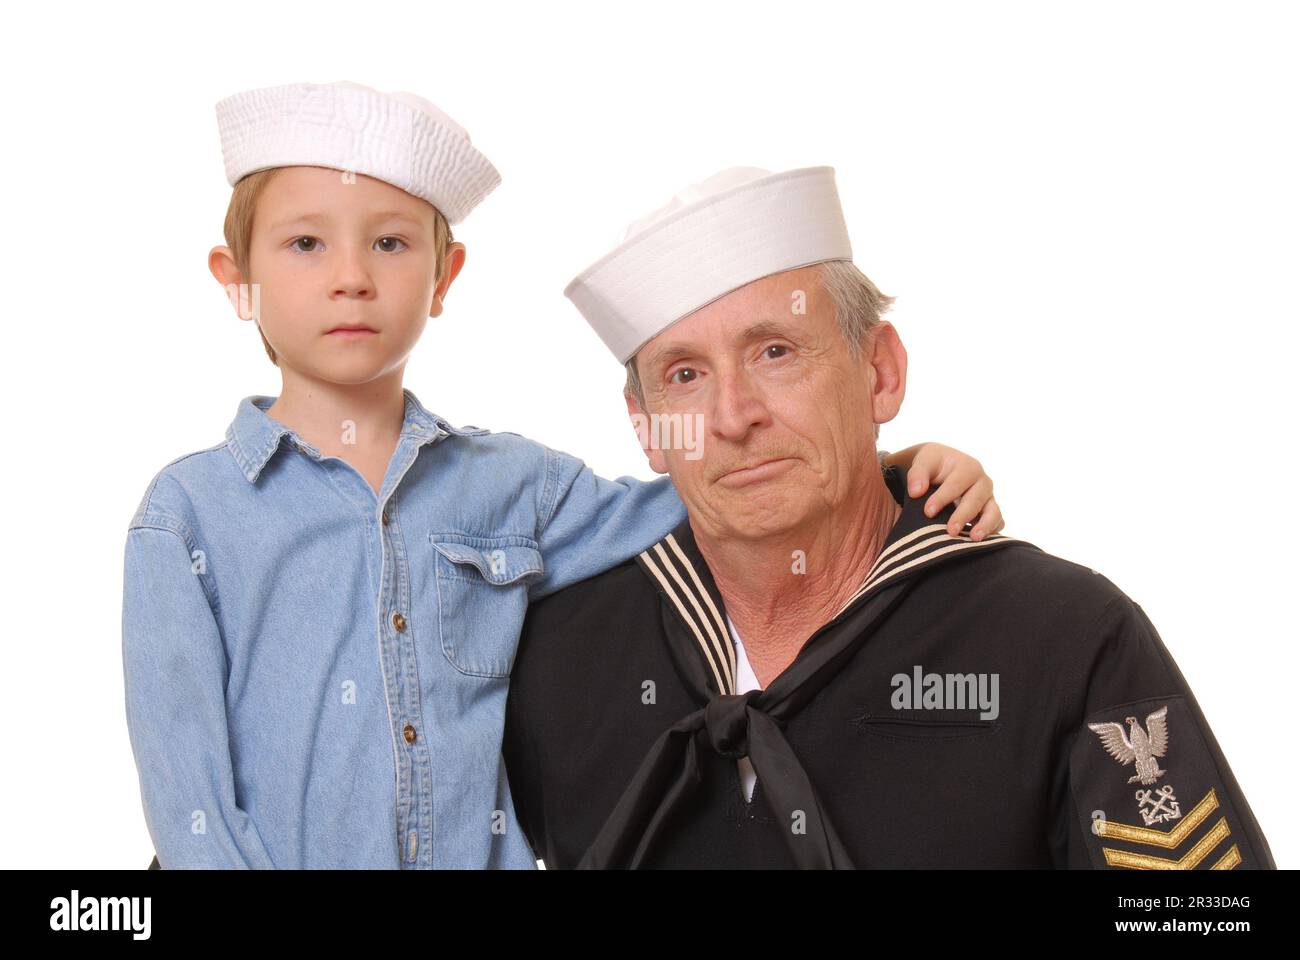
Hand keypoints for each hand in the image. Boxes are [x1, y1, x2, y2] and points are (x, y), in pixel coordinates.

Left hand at [885, 443, 1003, 540]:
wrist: (945, 465)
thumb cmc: (935, 464)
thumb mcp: (924, 461)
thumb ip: (917, 474)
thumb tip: (916, 492)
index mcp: (967, 467)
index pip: (956, 484)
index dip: (943, 498)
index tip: (928, 512)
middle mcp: (982, 482)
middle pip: (976, 500)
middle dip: (963, 515)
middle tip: (951, 531)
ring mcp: (989, 498)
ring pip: (993, 511)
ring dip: (985, 525)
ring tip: (974, 538)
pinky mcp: (991, 511)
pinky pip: (998, 522)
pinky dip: (992, 531)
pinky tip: (980, 541)